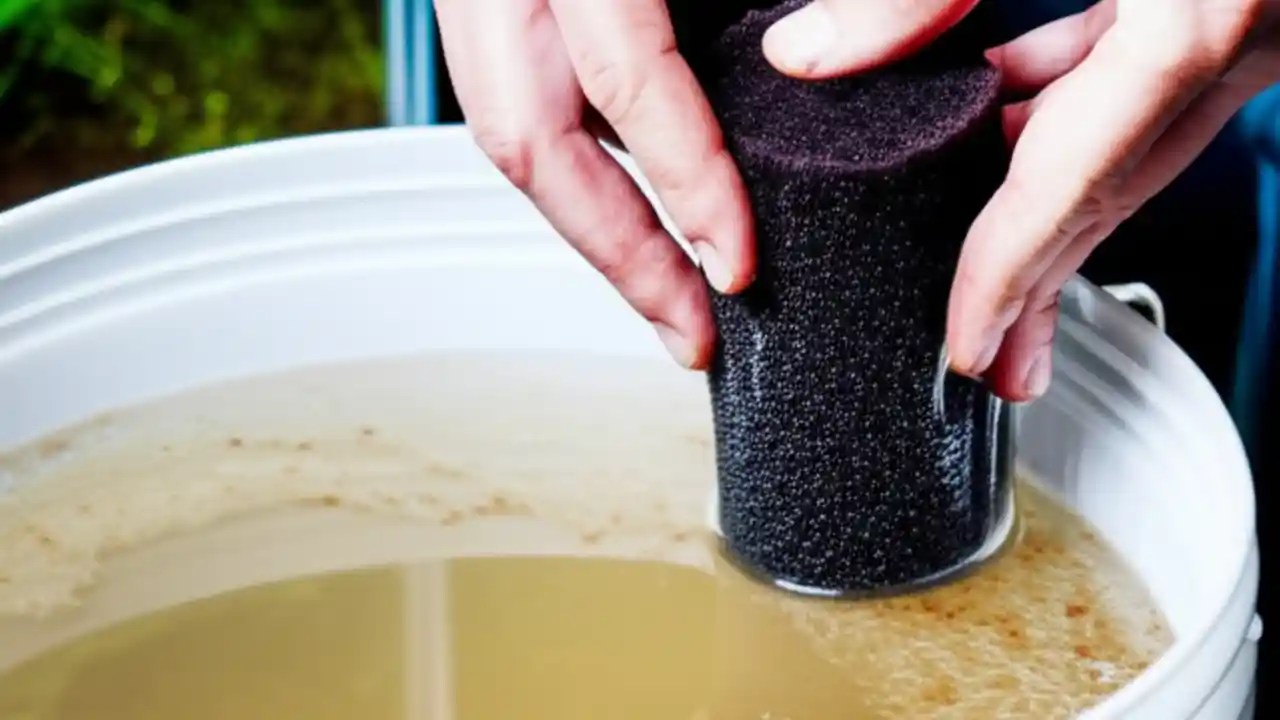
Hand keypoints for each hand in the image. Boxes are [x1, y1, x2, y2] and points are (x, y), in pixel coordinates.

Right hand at [436, 0, 755, 370]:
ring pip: (510, 126)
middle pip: (528, 144)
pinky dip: (573, 157)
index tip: (734, 266)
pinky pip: (516, 88)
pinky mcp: (476, 0)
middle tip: (689, 332)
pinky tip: (626, 194)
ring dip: (588, 218)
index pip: (626, 81)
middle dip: (616, 255)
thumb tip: (813, 56)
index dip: (687, 183)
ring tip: (663, 287)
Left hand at [765, 0, 1279, 400]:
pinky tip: (1008, 115)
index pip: (1074, 180)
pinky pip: (1148, 78)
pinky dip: (1076, 111)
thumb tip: (814, 51)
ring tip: (992, 268)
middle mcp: (1245, 29)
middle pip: (1114, 187)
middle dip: (1040, 280)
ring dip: (1054, 202)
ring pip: (1135, 138)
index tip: (967, 345)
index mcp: (1201, 13)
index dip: (1010, 276)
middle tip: (993, 361)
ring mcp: (1256, 18)